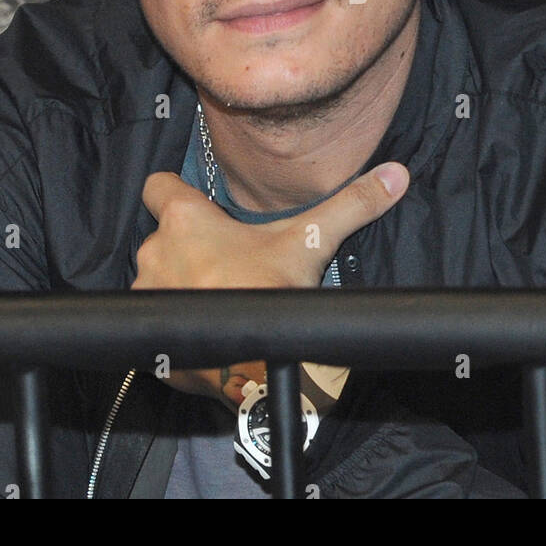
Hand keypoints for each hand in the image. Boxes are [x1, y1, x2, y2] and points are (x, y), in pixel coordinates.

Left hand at [132, 162, 407, 407]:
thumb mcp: (312, 242)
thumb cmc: (272, 296)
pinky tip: (214, 324)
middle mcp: (155, 254)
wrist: (256, 371)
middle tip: (233, 256)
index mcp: (185, 221)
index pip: (158, 185)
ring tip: (226, 291)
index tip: (202, 203)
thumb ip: (351, 203)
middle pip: (166, 235)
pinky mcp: (151, 339)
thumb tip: (395, 173)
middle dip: (193, 244)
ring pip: (161, 276)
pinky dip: (182, 321)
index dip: (176, 189)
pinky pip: (162, 319)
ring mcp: (149, 297)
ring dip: (184, 282)